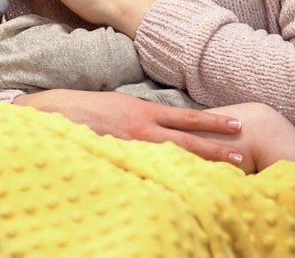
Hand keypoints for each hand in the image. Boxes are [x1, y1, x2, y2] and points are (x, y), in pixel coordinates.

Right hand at [13, 89, 244, 164]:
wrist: (51, 112)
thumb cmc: (82, 109)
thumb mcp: (116, 106)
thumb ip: (139, 117)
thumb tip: (160, 127)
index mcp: (142, 110)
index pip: (185, 117)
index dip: (212, 121)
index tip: (236, 125)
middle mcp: (141, 127)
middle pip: (186, 138)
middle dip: (216, 147)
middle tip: (243, 155)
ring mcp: (130, 145)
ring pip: (172, 156)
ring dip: (199, 164)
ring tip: (224, 174)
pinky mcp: (117, 158)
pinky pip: (147, 170)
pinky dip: (166, 177)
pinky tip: (181, 188)